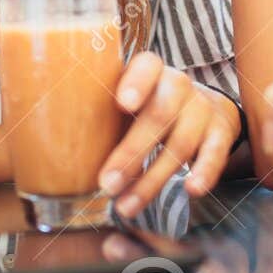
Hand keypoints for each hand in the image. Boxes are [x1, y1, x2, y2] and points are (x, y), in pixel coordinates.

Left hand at [97, 53, 239, 217]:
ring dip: (153, 180)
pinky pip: (215, 152)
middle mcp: (179, 85)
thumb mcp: (126, 101)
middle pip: (159, 114)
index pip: (147, 66)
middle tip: (107, 184)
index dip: (136, 83)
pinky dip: (205, 172)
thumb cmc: (148, 106)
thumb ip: (100, 113)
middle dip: (132, 153)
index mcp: (150, 71)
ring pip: (181, 143)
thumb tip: (51, 147)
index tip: (122, 105)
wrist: (203, 105)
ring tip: (126, 206)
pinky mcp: (221, 131)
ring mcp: (203, 108)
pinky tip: (192, 191)